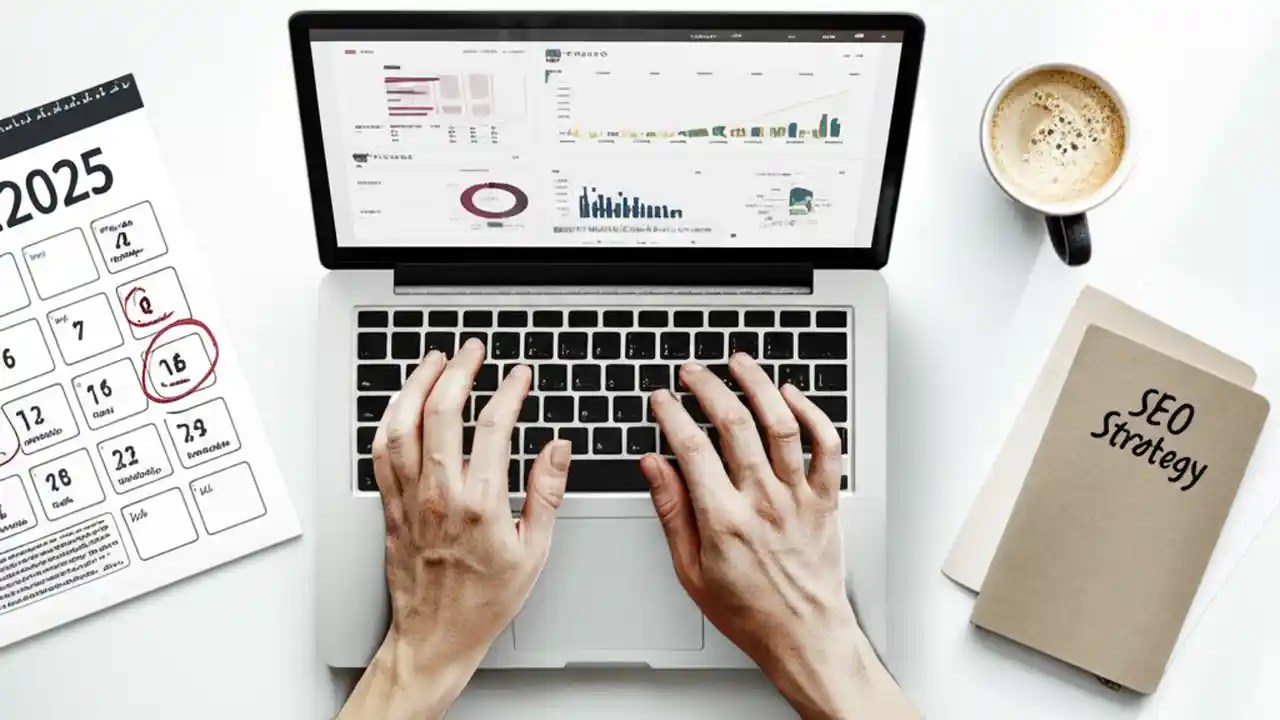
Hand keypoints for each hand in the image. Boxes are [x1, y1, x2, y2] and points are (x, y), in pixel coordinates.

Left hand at [339, 339, 570, 719]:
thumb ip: (547, 493)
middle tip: (473, 350)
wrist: (437, 636)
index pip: (494, 427)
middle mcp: (441, 495)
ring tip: (435, 361)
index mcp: (482, 504)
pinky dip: (390, 419)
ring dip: (417, 385)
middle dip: (459, 371)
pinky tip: (403, 403)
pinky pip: (381, 452)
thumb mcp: (534, 551)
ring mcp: (411, 499)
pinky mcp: (391, 506)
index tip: (519, 376)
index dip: (509, 392)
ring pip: (404, 425)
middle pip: (442, 413)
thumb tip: (558, 448)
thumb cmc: (485, 601)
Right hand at [642, 354, 918, 719]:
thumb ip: (672, 512)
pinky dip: (812, 414)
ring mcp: (799, 498)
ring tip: (739, 363)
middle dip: (708, 388)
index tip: (660, 399)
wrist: (805, 636)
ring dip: (758, 385)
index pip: (691, 449)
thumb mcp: (690, 571)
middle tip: (692, 372)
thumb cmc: (748, 611)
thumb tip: (653, 467)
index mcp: (724, 521)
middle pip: (735, 425)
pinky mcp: (826, 500)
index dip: (672, 415)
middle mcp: (763, 502)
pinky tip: (792, 395)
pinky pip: (826, 446)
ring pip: (781, 424)